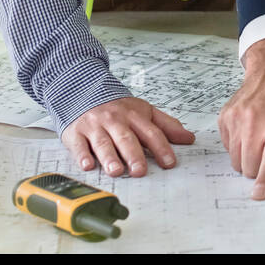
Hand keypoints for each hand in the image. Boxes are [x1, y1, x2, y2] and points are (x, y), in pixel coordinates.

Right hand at [61, 97, 194, 176]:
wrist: (84, 93)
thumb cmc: (118, 108)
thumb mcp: (145, 112)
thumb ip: (167, 126)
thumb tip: (189, 138)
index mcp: (134, 116)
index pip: (151, 132)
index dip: (161, 148)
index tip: (169, 163)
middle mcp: (115, 121)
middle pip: (126, 138)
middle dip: (134, 155)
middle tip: (140, 171)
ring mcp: (95, 126)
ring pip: (103, 142)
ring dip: (109, 157)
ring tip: (117, 171)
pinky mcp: (76, 133)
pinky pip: (79, 145)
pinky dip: (82, 155)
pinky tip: (88, 165)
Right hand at [218, 36, 264, 199]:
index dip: (264, 183)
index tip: (259, 194)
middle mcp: (255, 122)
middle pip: (248, 166)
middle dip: (257, 170)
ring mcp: (237, 119)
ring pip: (235, 159)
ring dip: (247, 159)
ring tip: (260, 142)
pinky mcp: (225, 117)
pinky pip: (227, 146)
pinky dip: (238, 146)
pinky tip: (250, 131)